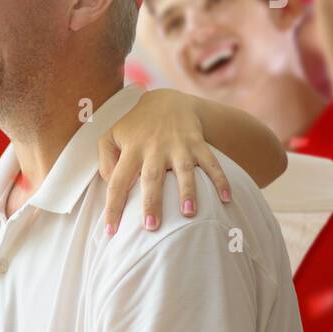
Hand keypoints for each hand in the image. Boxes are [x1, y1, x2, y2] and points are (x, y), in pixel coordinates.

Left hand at [99, 88, 232, 232]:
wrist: (166, 100)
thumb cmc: (133, 127)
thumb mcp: (111, 136)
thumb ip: (106, 161)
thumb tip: (111, 183)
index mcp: (131, 150)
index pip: (117, 182)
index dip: (113, 206)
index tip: (111, 231)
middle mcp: (154, 148)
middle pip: (152, 177)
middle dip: (152, 202)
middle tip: (151, 226)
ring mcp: (178, 145)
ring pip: (183, 170)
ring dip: (187, 191)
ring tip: (188, 214)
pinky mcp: (197, 143)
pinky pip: (211, 162)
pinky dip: (220, 179)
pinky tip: (226, 198)